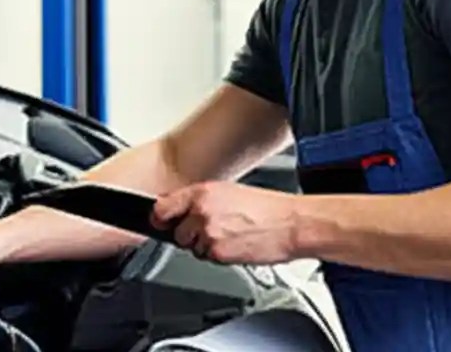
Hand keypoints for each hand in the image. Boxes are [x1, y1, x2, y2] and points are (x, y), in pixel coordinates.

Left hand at [151, 181, 302, 264]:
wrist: (291, 224)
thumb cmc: (269, 208)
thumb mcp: (231, 192)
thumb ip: (203, 200)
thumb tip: (184, 209)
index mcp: (203, 192)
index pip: (162, 207)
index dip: (160, 218)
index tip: (159, 222)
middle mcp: (202, 211)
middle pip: (177, 232)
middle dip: (190, 235)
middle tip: (214, 230)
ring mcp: (208, 233)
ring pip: (192, 247)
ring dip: (206, 246)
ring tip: (231, 235)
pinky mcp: (217, 253)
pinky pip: (208, 258)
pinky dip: (218, 256)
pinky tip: (236, 245)